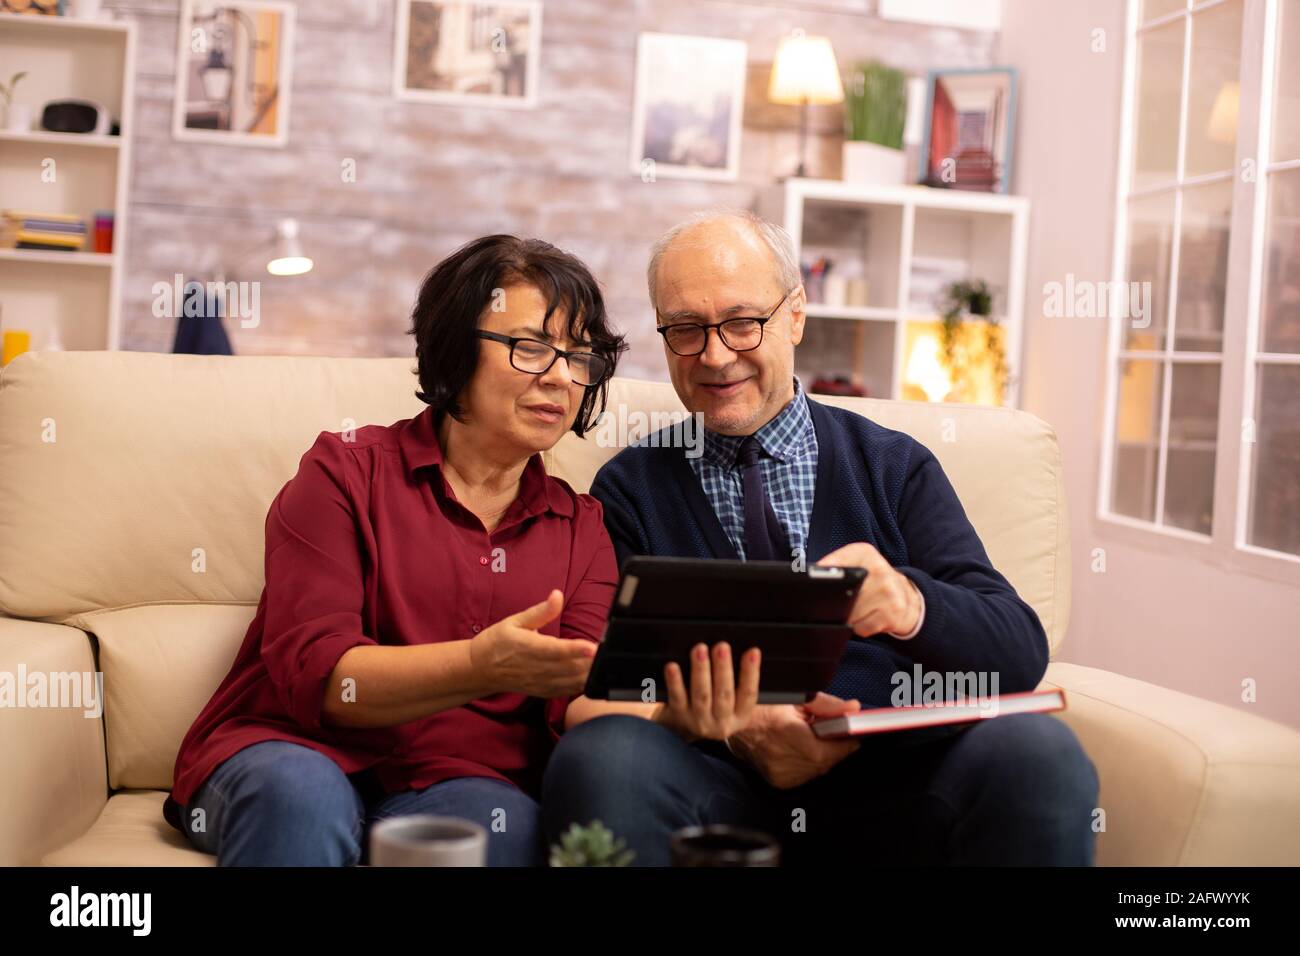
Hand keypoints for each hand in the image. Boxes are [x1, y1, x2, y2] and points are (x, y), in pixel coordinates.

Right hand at [470, 590, 596, 697]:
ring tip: (604, 662)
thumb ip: (540, 611)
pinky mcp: (542, 692)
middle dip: (590, 661)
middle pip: (569, 668)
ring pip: (570, 682)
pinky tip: (591, 676)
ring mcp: (539, 683)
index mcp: (528, 647)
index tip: (592, 646)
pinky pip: (565, 692)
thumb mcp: (515, 620)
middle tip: (609, 651)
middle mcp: (535, 668)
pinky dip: (580, 685)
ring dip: (589, 674)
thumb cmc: (497, 641)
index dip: (576, 649)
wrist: (478, 669)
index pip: (556, 650)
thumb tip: (557, 594)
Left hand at [654, 642, 760, 742]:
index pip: (749, 693)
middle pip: (724, 694)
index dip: (752, 672)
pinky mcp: (678, 716)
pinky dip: (675, 682)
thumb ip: (742, 683)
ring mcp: (699, 721)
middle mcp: (721, 722)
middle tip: (722, 646)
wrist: (684, 730)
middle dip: (723, 668)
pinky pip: (677, 697)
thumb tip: (758, 656)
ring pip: (701, 695)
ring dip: (701, 670)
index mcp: (740, 716)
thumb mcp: (734, 704)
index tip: (753, 652)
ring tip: (700, 649)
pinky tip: (673, 666)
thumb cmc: (714, 706)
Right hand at [728, 693, 861, 788]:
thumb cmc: (762, 705)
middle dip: (835, 748)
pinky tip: (802, 751)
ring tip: (813, 739)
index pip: (830, 751)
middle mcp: (783, 758)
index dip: (846, 744)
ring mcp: (779, 773)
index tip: (854, 735)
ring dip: (823, 757)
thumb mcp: (794, 698)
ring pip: (817, 771)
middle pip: (826, 762)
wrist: (732, 723)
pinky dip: (809, 765)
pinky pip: (805, 776)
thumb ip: (826, 705)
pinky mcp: (777, 781)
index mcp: (787, 733)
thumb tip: (852, 709)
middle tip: (834, 732)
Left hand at [817, 542, 921, 637]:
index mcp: (864, 552)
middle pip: (840, 595)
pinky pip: (862, 628)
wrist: (906, 593)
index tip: (813, 586)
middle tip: (840, 600)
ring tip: (857, 607)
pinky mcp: (893, 613)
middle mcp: (879, 569)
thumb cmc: (872, 578)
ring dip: (848, 616)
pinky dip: (860, 627)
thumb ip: (831, 564)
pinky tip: (868, 617)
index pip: (832, 566)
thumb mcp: (853, 561)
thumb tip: (806, 574)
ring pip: (850, 614)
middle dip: (834, 602)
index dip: (820, 579)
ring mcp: (889, 592)